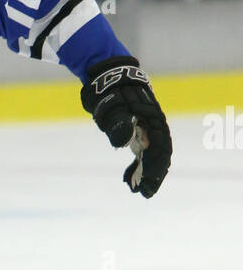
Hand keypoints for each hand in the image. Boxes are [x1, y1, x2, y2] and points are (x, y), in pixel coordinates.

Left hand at [81, 58, 171, 197]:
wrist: (109, 75)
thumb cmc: (111, 90)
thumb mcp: (111, 105)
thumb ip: (118, 123)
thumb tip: (123, 142)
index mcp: (152, 119)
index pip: (160, 148)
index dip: (156, 169)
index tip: (149, 186)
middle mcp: (153, 125)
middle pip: (158, 154)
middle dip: (153, 175)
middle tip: (145, 193)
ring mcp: (146, 128)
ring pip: (151, 154)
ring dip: (146, 172)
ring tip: (137, 189)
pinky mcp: (137, 130)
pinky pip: (142, 151)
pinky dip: (137, 165)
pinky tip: (128, 177)